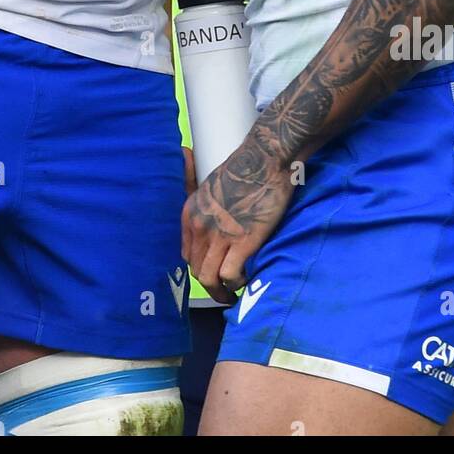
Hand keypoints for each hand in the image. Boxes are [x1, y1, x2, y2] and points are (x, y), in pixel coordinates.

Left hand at [181, 138, 293, 304]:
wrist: (265, 159)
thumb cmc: (245, 170)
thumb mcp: (212, 188)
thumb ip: (207, 210)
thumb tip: (212, 229)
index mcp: (191, 214)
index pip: (187, 255)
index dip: (200, 268)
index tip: (213, 274)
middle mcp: (199, 227)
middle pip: (196, 270)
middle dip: (210, 286)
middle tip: (225, 291)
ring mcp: (219, 236)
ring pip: (208, 279)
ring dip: (221, 292)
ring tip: (233, 295)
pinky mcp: (241, 242)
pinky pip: (229, 276)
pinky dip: (236, 284)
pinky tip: (247, 280)